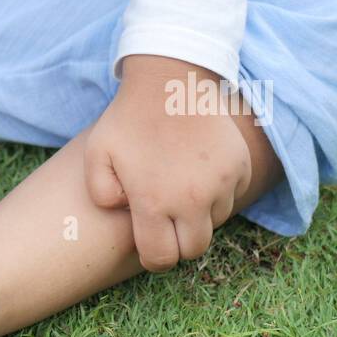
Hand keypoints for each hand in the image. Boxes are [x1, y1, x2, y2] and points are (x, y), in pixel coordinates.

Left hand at [84, 55, 252, 270]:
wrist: (170, 77)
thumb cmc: (127, 119)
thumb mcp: (95, 156)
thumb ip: (102, 196)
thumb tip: (126, 213)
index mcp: (155, 203)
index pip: (162, 258)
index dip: (153, 258)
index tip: (149, 247)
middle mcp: (194, 199)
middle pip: (194, 249)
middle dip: (178, 244)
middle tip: (166, 226)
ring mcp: (222, 182)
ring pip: (215, 221)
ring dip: (199, 216)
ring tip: (179, 190)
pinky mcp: (241, 166)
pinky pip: (233, 195)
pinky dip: (219, 193)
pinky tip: (198, 174)